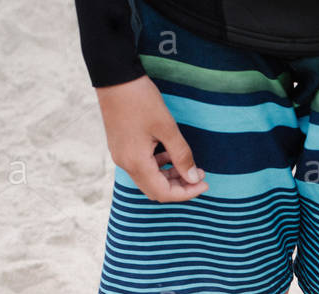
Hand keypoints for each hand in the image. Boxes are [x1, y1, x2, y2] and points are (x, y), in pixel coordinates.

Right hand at [95, 75, 206, 201]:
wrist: (114, 76)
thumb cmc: (140, 99)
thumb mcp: (167, 128)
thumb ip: (181, 155)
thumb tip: (193, 177)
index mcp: (136, 162)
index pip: (163, 193)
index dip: (186, 192)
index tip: (204, 183)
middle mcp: (125, 163)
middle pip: (155, 190)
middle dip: (179, 187)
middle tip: (199, 175)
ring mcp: (121, 155)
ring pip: (148, 178)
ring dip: (169, 176)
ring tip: (189, 164)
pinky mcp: (121, 147)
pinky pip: (142, 166)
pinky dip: (158, 165)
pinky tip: (170, 153)